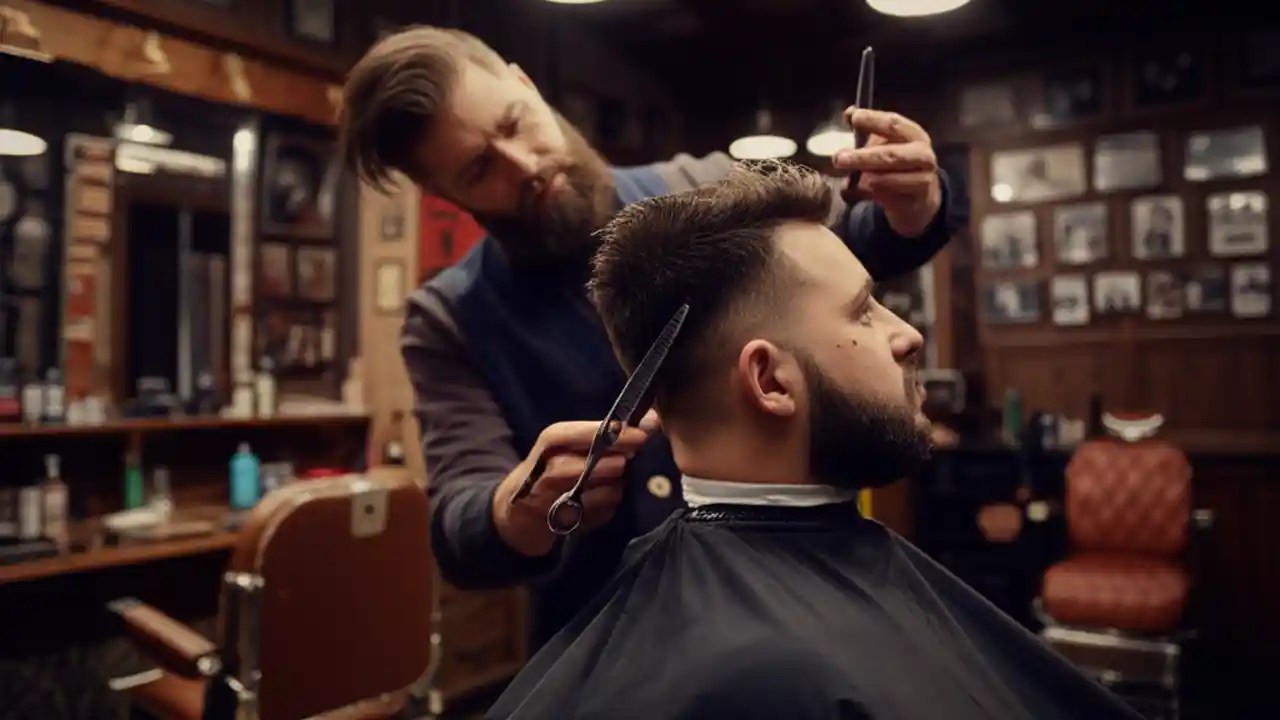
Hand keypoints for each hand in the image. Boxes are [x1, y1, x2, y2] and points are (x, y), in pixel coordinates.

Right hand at [492, 410, 660, 556]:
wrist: (516, 512)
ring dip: (614, 489)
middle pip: (591, 465)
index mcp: (551, 441)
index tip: (641, 437)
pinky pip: (597, 514)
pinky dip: (607, 508)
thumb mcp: (570, 446)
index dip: (615, 435)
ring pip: (598, 492)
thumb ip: (608, 434)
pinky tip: (603, 503)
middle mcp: (548, 468)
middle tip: (629, 462)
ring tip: (616, 484)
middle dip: (616, 465)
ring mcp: (552, 498)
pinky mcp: (560, 523)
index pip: (584, 434)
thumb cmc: (550, 469)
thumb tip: (654, 419)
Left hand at [833, 108, 941, 237]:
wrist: (917, 199)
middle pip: (889, 155)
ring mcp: (923, 178)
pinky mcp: (915, 200)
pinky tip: (859, 192)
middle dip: (861, 157)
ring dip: (862, 180)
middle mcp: (922, 154)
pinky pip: (884, 197)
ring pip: (884, 179)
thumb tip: (849, 112)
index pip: (893, 124)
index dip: (873, 119)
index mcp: (913, 134)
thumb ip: (867, 129)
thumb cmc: (896, 166)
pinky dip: (868, 194)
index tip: (854, 118)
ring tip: (849, 180)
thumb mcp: (883, 144)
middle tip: (838, 159)